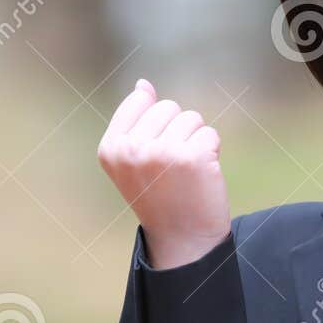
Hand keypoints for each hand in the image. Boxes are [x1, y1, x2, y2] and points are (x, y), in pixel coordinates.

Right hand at [97, 79, 230, 268]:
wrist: (183, 238)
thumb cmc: (161, 195)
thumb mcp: (135, 159)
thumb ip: (135, 121)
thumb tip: (142, 84)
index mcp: (111, 148)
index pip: (140, 101)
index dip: (156, 124)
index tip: (154, 157)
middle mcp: (131, 149)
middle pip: (168, 107)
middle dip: (177, 131)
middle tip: (173, 167)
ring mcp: (161, 152)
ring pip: (191, 118)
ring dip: (196, 141)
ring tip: (187, 172)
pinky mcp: (192, 157)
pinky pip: (210, 134)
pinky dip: (212, 152)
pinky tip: (201, 176)